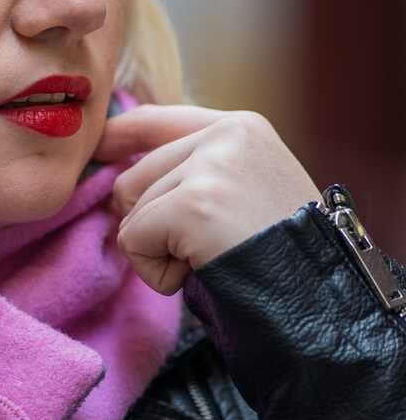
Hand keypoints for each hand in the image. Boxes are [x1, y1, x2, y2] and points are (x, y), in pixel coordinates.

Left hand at [94, 105, 318, 294]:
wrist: (318, 300)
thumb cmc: (280, 260)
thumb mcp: (245, 195)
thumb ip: (195, 174)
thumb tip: (121, 182)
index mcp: (243, 128)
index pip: (160, 119)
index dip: (122, 135)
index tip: (101, 145)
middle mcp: (228, 135)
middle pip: (133, 175)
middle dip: (152, 224)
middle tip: (204, 249)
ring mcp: (212, 167)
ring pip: (131, 211)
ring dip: (159, 252)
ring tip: (212, 259)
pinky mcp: (193, 204)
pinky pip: (133, 240)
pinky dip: (157, 272)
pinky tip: (200, 272)